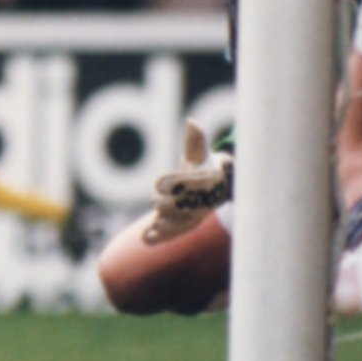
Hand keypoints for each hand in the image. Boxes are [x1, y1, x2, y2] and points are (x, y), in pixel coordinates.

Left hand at [144, 118, 233, 244]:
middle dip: (167, 205)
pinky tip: (145, 239)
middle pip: (182, 206)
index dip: (173, 183)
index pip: (188, 183)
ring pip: (180, 223)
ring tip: (151, 227)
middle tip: (154, 201)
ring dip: (166, 226)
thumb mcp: (199, 153)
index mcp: (203, 182)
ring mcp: (193, 215)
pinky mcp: (184, 225)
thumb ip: (195, 140)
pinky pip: (175, 233)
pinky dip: (161, 237)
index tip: (157, 183)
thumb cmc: (203, 166)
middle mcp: (199, 201)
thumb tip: (192, 121)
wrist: (216, 187)